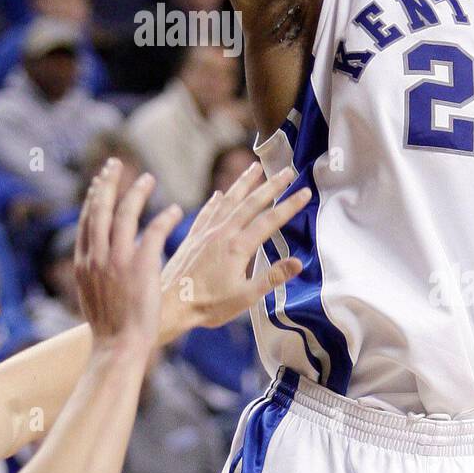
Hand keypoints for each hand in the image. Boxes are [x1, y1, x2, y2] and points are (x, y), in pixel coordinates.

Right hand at [74, 159, 182, 350]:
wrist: (117, 346)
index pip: (87, 220)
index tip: (101, 181)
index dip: (94, 197)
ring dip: (138, 192)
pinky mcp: (142, 265)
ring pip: (126, 212)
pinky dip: (165, 217)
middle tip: (116, 164)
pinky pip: (155, 231)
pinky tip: (175, 209)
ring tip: (148, 179)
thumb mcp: (90, 294)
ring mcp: (118, 259)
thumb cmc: (108, 327)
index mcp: (84, 262)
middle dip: (108, 182)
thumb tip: (94, 257)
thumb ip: (92, 270)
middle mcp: (97, 255)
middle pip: (101, 208)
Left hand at [159, 162, 309, 341]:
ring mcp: (205, 233)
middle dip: (271, 185)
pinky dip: (215, 201)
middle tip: (287, 170)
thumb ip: (272, 278)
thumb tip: (298, 262)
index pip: (270, 220)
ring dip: (243, 183)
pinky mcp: (192, 237)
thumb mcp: (245, 297)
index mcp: (238, 247)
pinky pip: (207, 212)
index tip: (305, 191)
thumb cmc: (208, 305)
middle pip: (251, 203)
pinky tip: (218, 194)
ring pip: (228, 200)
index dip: (289, 205)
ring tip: (255, 167)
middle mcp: (222, 233)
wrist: (168, 305)